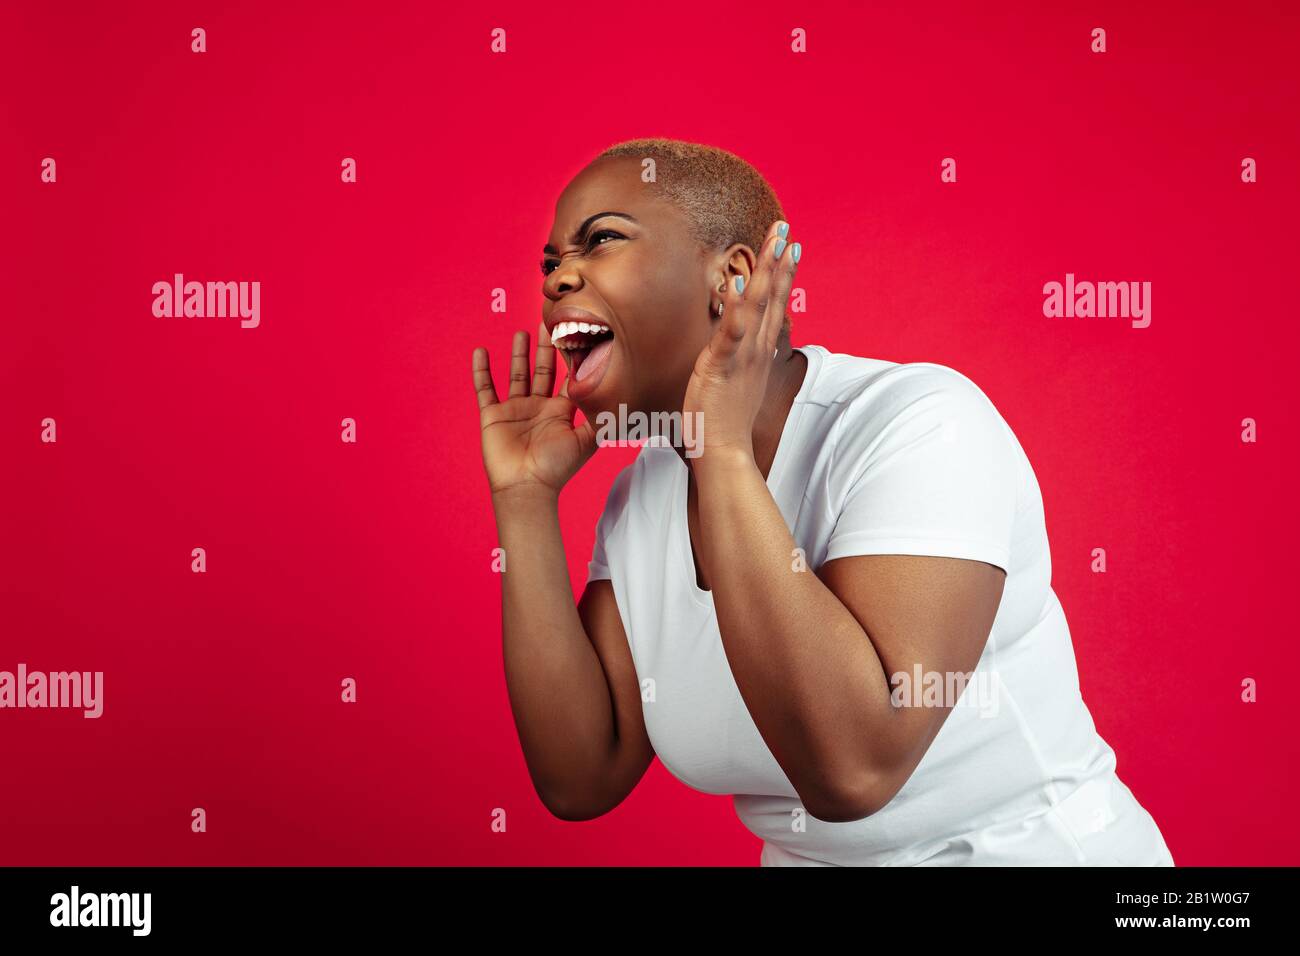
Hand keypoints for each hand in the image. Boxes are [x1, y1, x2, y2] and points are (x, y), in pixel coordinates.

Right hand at [471, 323, 597, 498]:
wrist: (527, 487)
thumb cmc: (557, 467)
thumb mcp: (586, 441)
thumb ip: (602, 418)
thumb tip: (621, 396)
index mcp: (559, 410)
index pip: (565, 377)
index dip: (570, 357)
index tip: (575, 333)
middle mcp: (538, 406)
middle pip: (542, 370)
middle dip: (545, 348)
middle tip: (548, 323)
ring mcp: (515, 409)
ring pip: (516, 374)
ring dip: (518, 354)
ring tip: (521, 333)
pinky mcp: (493, 415)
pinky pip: (485, 389)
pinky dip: (481, 371)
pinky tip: (481, 351)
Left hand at [682, 220, 798, 462]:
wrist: (725, 454)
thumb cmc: (724, 423)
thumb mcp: (734, 382)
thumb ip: (736, 358)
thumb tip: (734, 343)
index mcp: (758, 353)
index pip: (774, 306)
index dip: (782, 275)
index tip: (790, 247)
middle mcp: (756, 351)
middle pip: (772, 298)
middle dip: (779, 261)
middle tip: (786, 229)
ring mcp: (742, 357)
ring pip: (759, 308)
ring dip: (767, 273)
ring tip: (775, 243)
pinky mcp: (723, 367)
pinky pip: (730, 333)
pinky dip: (736, 308)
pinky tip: (740, 284)